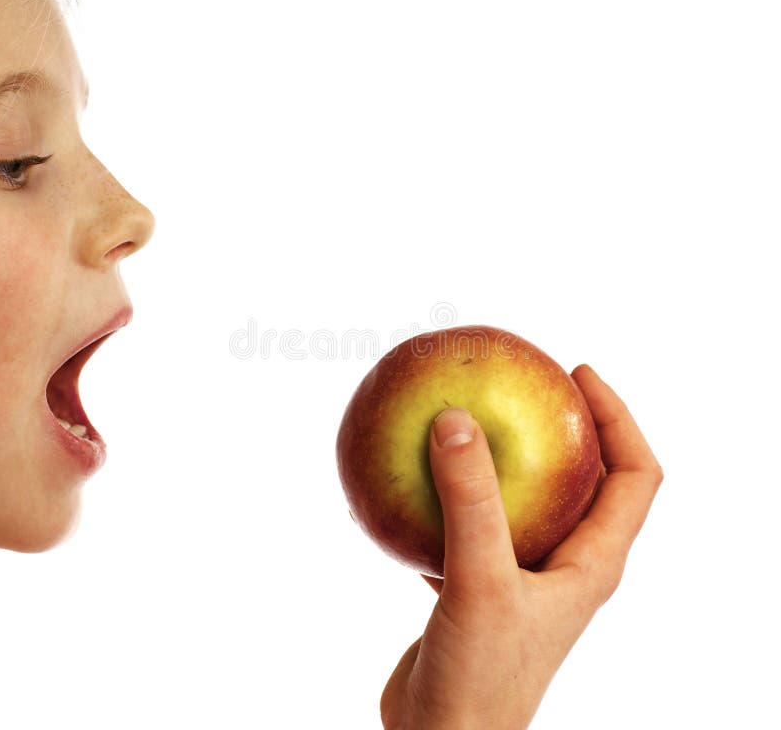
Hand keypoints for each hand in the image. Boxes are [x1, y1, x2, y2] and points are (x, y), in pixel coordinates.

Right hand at [380, 364, 663, 729]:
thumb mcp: (478, 579)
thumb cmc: (480, 678)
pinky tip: (416, 481)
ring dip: (507, 461)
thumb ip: (470, 499)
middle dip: (567, 427)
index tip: (578, 374)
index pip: (636, 475)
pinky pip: (474, 523)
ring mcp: (523, 576)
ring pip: (527, 501)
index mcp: (592, 563)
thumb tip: (456, 419)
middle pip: (589, 479)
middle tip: (527, 385)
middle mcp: (566, 566)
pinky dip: (454, 495)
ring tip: (472, 422)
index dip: (618, 417)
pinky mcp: (481, 586)